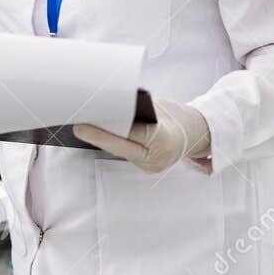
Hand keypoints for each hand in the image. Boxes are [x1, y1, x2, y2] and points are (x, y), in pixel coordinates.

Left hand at [74, 99, 212, 174]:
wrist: (196, 134)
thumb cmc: (176, 116)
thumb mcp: (160, 109)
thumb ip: (139, 112)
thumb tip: (110, 106)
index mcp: (164, 139)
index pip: (131, 134)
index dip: (106, 130)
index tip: (84, 123)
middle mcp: (158, 158)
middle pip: (122, 147)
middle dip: (98, 137)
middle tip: (77, 126)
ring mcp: (152, 166)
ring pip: (121, 152)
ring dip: (102, 140)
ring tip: (82, 128)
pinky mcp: (146, 168)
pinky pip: (125, 154)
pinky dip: (113, 144)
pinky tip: (97, 135)